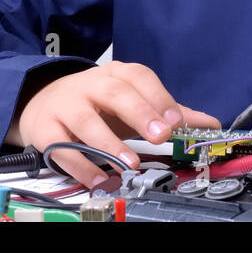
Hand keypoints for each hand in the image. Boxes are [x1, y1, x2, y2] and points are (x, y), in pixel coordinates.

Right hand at [5, 62, 219, 188]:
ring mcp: (66, 105)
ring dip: (109, 143)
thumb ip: (170, 113)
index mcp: (117, 74)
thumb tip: (210, 125)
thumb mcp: (133, 103)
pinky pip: (60, 147)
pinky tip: (99, 178)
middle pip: (115, 92)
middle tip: (161, 136)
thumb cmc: (96, 104)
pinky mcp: (44, 129)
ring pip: (85, 120)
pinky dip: (80, 164)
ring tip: (130, 163)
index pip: (139, 77)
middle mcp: (91, 85)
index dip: (159, 97)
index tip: (177, 122)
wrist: (42, 102)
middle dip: (140, 112)